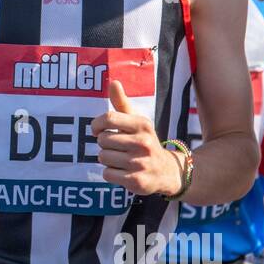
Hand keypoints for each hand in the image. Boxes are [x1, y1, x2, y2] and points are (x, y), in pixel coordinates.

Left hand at [91, 81, 183, 195]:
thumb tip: (113, 82)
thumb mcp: (137, 121)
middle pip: (102, 140)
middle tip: (117, 147)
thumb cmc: (144, 142)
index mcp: (142, 124)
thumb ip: (122, 103)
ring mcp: (140, 163)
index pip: (108, 118)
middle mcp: (143, 143)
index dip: (96, 124)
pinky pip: (107, 174)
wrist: (166, 171)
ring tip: (121, 159)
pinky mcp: (136, 181)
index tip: (97, 129)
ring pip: (103, 157)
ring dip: (107, 159)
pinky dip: (111, 173)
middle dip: (105, 144)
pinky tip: (123, 171)